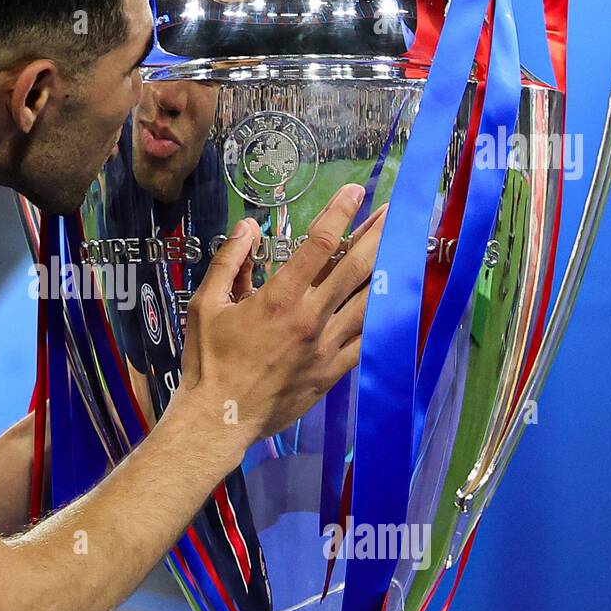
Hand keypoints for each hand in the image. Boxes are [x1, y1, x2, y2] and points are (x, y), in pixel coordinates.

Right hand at [174, 183, 385, 450]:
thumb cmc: (208, 361)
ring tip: (404, 247)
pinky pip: (366, 340)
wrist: (220, 418)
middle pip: (356, 266)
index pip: (319, 244)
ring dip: (388, 270)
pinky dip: (382, 317)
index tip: (355, 191)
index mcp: (279, 298)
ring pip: (369, 301)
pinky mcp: (332, 371)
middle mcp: (310, 318)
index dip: (340, 212)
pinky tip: (392, 300)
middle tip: (395, 211)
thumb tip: (249, 226)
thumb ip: (229, 261)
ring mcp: (326, 346)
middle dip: (378, 234)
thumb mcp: (206, 304)